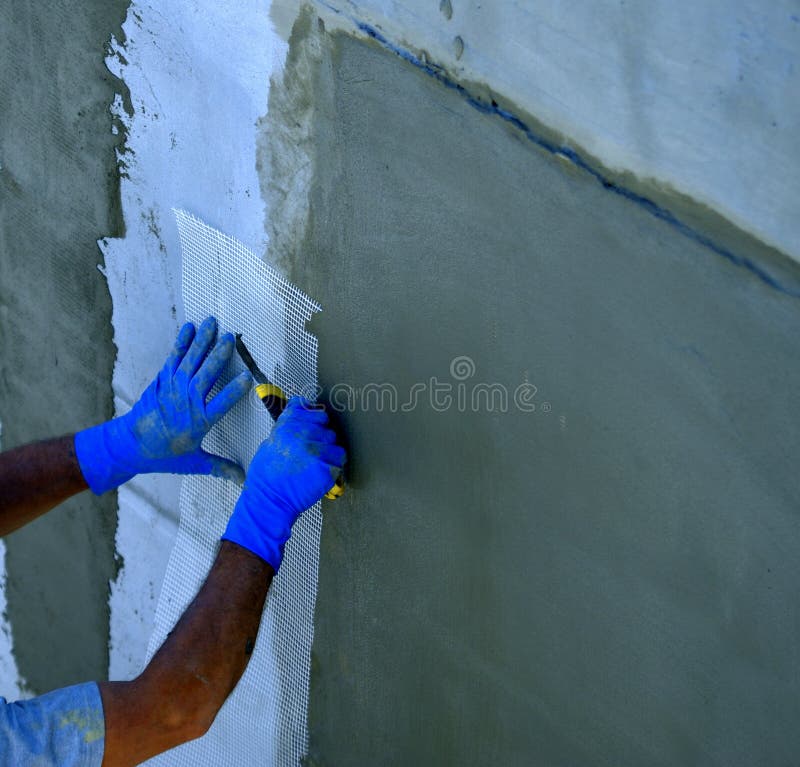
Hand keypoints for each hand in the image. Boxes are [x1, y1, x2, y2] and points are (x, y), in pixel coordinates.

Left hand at [75, 317, 251, 493]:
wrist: (130, 445)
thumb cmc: (164, 455)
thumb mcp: (194, 463)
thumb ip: (220, 467)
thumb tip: (243, 478)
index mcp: (200, 420)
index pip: (223, 402)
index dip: (236, 390)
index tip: (248, 377)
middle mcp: (188, 401)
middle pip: (207, 374)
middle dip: (219, 355)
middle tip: (231, 338)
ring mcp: (173, 388)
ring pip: (191, 361)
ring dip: (203, 341)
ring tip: (213, 323)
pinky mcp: (162, 380)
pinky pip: (174, 358)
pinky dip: (182, 342)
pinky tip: (190, 328)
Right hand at [222, 397, 345, 570]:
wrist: (270, 501)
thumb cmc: (268, 475)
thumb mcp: (270, 442)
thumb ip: (288, 424)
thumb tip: (301, 405)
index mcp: (287, 426)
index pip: (314, 411)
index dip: (314, 421)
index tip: (311, 430)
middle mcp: (302, 435)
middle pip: (326, 427)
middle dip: (321, 439)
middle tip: (309, 454)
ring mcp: (315, 451)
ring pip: (335, 443)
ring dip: (328, 452)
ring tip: (313, 465)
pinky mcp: (326, 468)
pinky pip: (340, 459)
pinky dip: (334, 465)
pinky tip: (320, 473)